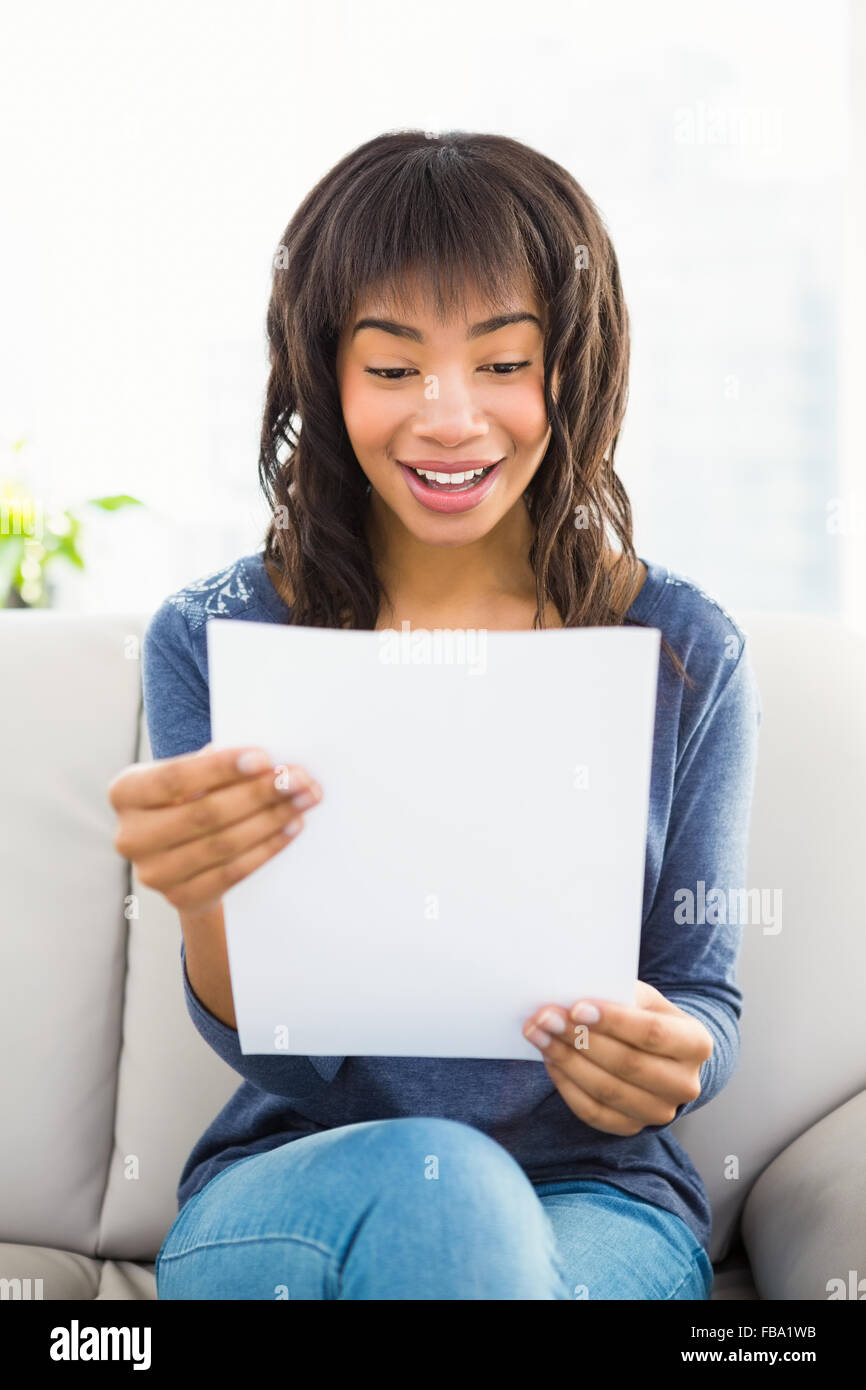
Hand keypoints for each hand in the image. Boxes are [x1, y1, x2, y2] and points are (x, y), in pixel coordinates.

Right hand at [108, 744, 322, 914]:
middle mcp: (130, 836)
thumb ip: (214, 765)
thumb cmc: (190, 800)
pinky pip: (234, 871)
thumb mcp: (191, 777)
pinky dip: (268, 847)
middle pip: (205, 812)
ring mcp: (154, 873)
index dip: (221, 768)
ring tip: (304, 800)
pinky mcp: (182, 898)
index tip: (263, 757)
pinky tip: (292, 827)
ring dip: (272, 819)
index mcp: (125, 793)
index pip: (175, 778)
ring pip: (223, 844)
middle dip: (259, 793)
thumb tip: (265, 762)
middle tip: (298, 779)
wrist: (181, 859)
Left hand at [522, 981, 712, 1135]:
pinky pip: (592, 1112)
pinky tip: (550, 1060)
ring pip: (606, 1090)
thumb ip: (620, 994)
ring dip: (565, 1061)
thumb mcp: (645, 998)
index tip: (575, 1007)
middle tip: (545, 1018)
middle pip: (627, 1064)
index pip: (652, 1033)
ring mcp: (659, 1111)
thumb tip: (575, 994)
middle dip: (580, 1040)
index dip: (613, 1021)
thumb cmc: (648, 1017)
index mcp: (695, 1043)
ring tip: (538, 1035)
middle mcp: (684, 1084)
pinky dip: (566, 1085)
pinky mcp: (632, 1127)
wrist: (663, 1055)